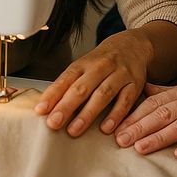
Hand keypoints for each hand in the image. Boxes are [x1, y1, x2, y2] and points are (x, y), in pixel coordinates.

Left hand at [34, 30, 152, 136]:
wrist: (133, 45)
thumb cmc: (103, 61)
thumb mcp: (85, 66)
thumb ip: (69, 84)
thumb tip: (47, 105)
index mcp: (85, 63)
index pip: (66, 78)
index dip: (53, 94)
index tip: (41, 110)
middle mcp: (101, 66)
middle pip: (82, 87)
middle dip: (67, 106)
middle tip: (54, 123)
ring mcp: (120, 74)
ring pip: (103, 94)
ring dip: (88, 113)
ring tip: (74, 130)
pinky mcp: (135, 84)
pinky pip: (125, 100)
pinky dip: (116, 115)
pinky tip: (106, 128)